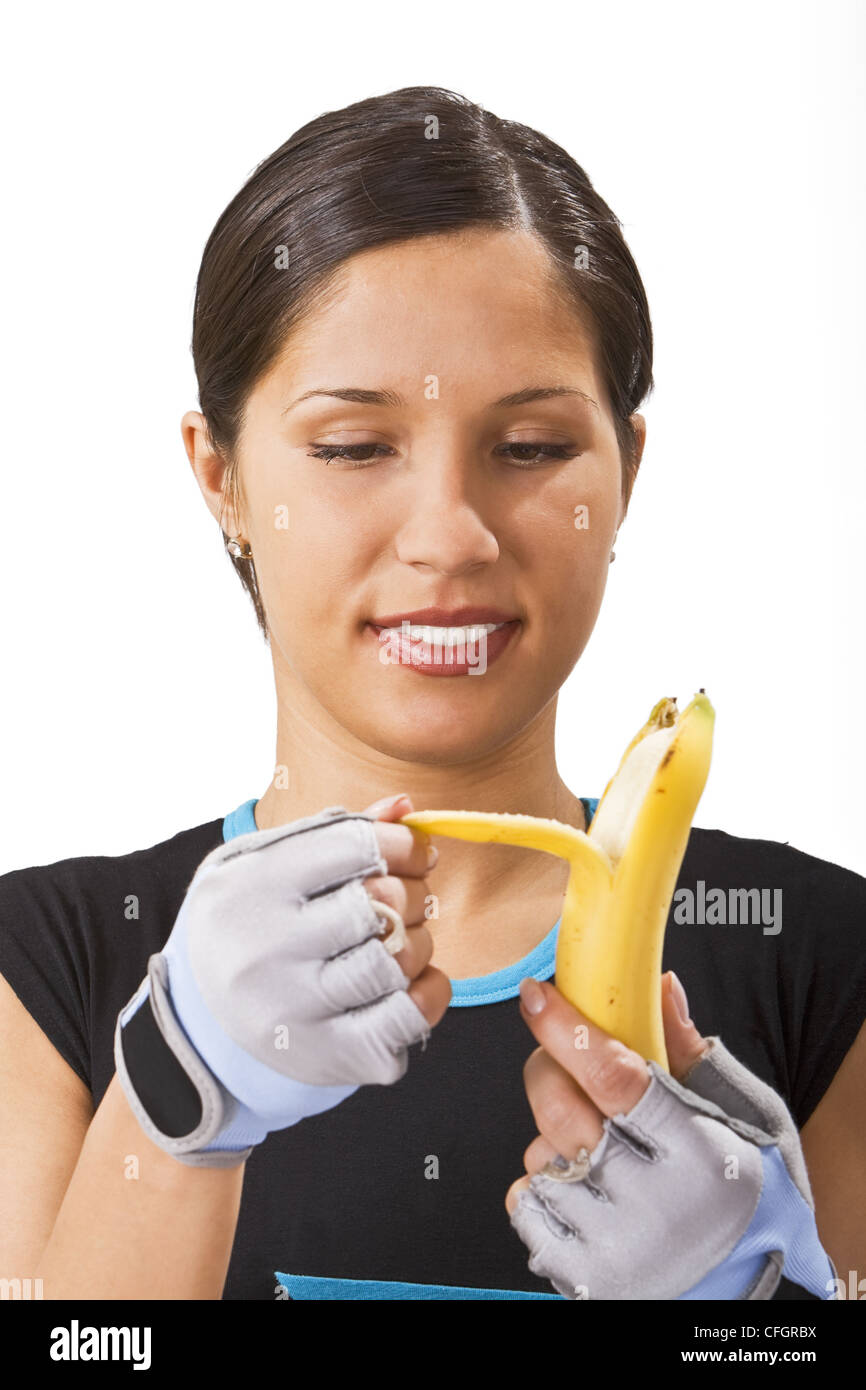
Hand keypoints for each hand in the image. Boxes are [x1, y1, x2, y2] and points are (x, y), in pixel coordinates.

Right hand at [114, 794, 449, 1166]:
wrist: (197, 1029)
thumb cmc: (246, 927)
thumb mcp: (263, 865)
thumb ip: (334, 832)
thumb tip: (405, 809)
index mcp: (251, 887)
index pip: (356, 846)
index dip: (400, 843)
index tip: (406, 853)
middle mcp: (267, 950)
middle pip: (384, 902)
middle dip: (411, 893)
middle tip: (402, 899)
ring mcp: (296, 1010)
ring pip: (399, 961)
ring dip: (416, 944)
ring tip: (394, 942)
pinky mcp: (327, 1056)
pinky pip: (410, 1019)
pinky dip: (428, 993)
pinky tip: (408, 982)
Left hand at [505, 972, 836, 1299]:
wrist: (751, 1284)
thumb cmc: (755, 1194)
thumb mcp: (743, 1115)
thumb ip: (691, 1052)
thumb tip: (658, 989)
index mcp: (695, 1151)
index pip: (612, 1075)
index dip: (565, 1028)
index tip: (537, 997)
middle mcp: (651, 1201)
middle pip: (559, 1109)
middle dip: (548, 1069)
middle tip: (563, 1063)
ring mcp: (613, 1243)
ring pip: (538, 1154)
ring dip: (553, 1137)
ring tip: (597, 1146)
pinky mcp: (583, 1274)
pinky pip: (527, 1203)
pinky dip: (543, 1185)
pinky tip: (583, 1186)